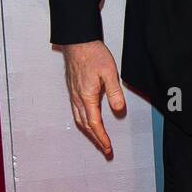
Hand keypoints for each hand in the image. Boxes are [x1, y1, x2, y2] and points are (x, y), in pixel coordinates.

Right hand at [61, 40, 125, 156]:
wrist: (77, 42)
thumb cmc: (93, 54)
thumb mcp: (110, 72)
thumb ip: (114, 92)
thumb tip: (118, 110)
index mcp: (87, 96)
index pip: (94, 123)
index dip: (102, 137)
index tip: (108, 147)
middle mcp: (78, 98)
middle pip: (85, 126)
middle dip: (95, 139)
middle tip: (105, 149)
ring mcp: (73, 95)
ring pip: (79, 120)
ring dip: (88, 132)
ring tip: (97, 139)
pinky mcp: (73, 90)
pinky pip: (76, 112)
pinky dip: (83, 122)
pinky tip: (87, 121)